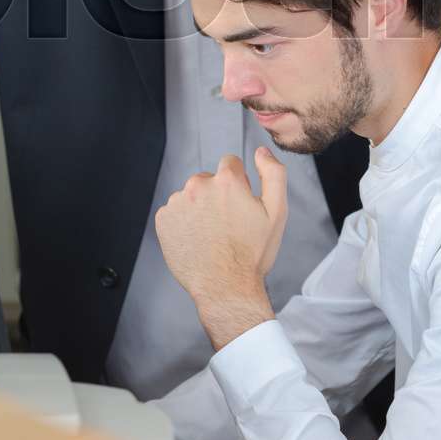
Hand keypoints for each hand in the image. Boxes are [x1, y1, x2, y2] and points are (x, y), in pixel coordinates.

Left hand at [155, 147, 287, 348]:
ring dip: (200, 209)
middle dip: (218, 196)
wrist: (225, 288)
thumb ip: (274, 174)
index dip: (239, 185)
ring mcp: (177, 203)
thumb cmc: (252, 253)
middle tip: (228, 225)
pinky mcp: (164, 220)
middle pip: (209, 180)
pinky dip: (184, 222)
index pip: (230, 164)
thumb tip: (261, 152)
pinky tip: (197, 240)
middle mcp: (197, 185)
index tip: (240, 206)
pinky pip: (175, 212)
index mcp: (226, 180)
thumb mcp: (276, 212)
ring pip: (191, 196)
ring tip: (211, 235)